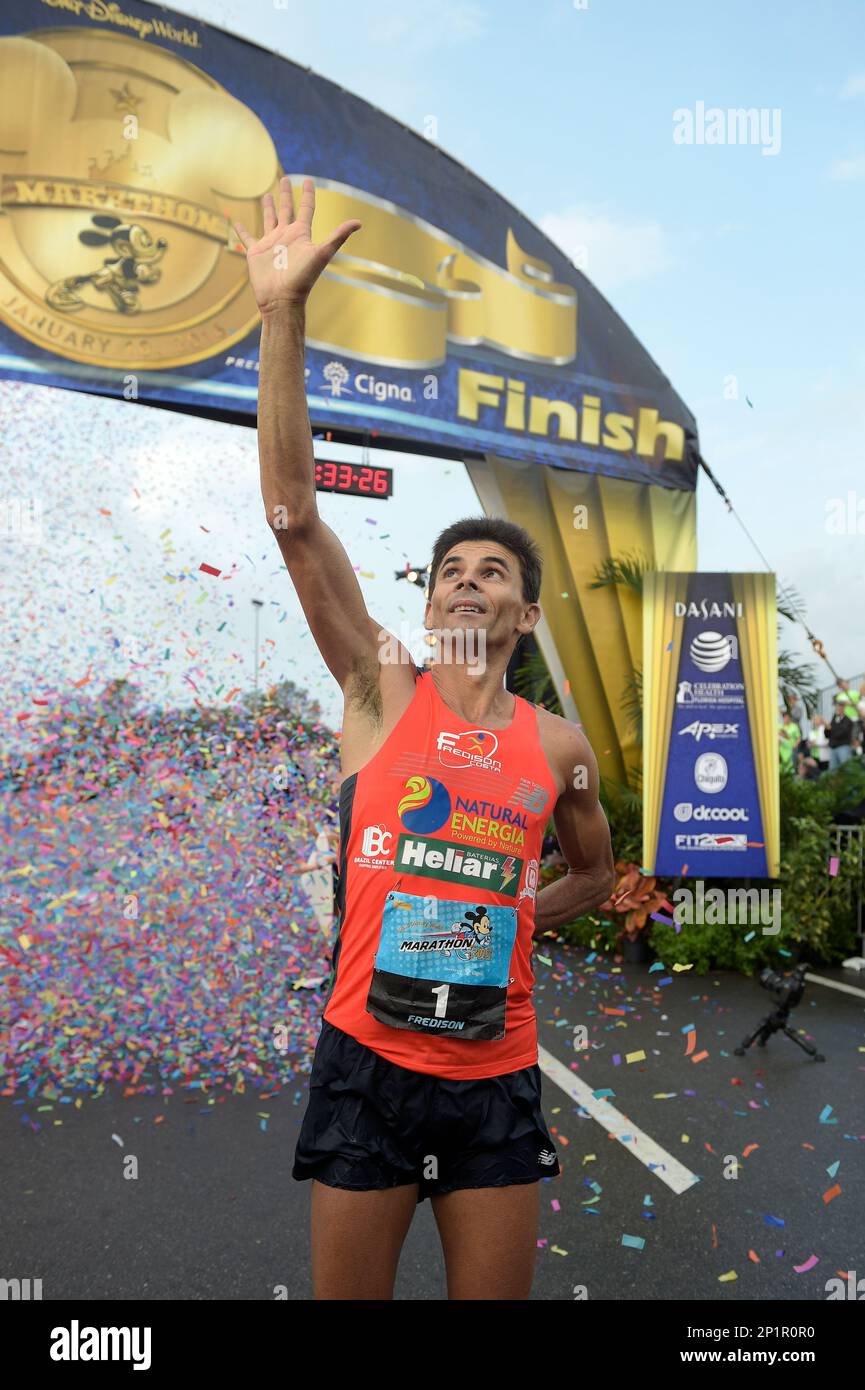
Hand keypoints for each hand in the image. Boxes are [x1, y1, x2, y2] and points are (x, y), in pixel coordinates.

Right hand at [233, 175, 360, 312]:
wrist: (282, 299)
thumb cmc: (302, 278)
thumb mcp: (322, 254)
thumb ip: (338, 236)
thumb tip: (359, 223)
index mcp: (301, 234)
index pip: (306, 208)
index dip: (308, 194)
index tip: (309, 180)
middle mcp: (287, 236)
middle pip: (287, 210)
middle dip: (287, 195)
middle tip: (285, 178)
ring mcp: (271, 243)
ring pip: (269, 219)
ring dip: (268, 207)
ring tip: (267, 195)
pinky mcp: (256, 252)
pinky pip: (247, 238)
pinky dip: (241, 231)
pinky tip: (236, 223)